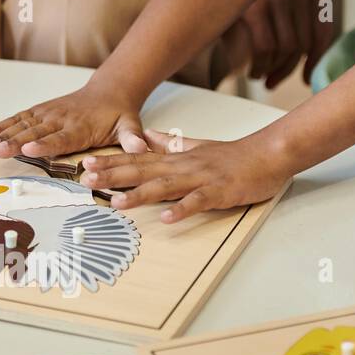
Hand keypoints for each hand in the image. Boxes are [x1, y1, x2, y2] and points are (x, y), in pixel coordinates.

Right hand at [0, 80, 146, 158]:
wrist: (110, 90)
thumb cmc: (119, 114)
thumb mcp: (130, 126)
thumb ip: (133, 139)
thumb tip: (140, 148)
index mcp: (81, 127)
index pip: (61, 138)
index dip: (44, 145)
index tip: (29, 149)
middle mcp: (61, 119)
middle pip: (36, 132)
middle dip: (15, 141)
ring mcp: (49, 114)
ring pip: (23, 124)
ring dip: (4, 134)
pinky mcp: (41, 111)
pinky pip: (19, 119)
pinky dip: (3, 126)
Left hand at [77, 128, 289, 222]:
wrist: (267, 154)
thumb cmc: (233, 155)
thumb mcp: (196, 146)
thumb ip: (169, 143)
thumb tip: (146, 137)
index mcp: (176, 158)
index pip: (138, 159)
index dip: (111, 162)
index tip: (87, 165)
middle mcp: (183, 167)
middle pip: (143, 171)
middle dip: (114, 177)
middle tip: (87, 182)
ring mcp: (200, 179)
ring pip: (165, 186)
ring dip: (139, 194)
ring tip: (117, 202)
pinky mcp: (219, 191)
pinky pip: (198, 201)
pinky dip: (182, 209)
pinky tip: (167, 218)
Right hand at [240, 0, 334, 88]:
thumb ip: (289, 0)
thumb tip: (296, 44)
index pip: (322, 29)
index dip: (316, 59)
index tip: (306, 77)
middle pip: (302, 44)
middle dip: (288, 69)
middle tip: (273, 81)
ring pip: (285, 50)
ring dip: (273, 70)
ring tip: (260, 76)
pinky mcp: (253, 7)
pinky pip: (265, 49)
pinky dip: (260, 67)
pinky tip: (252, 72)